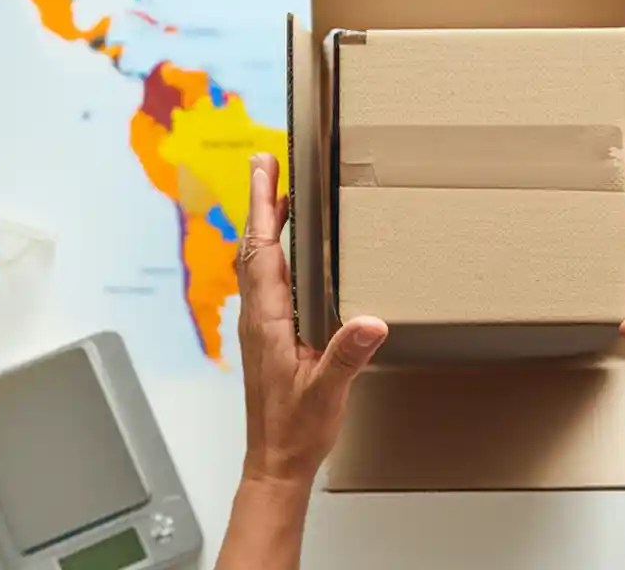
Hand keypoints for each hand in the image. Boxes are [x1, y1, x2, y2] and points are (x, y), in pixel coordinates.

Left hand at [235, 153, 388, 485]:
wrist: (275, 462)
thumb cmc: (296, 430)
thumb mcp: (327, 392)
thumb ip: (347, 356)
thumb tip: (370, 322)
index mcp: (267, 319)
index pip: (263, 250)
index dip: (265, 207)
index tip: (266, 170)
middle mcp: (257, 315)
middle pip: (254, 245)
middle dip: (262, 202)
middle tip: (267, 163)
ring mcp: (259, 324)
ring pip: (257, 261)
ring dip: (266, 224)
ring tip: (279, 193)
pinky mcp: (266, 335)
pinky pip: (265, 280)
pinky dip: (272, 251)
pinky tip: (287, 251)